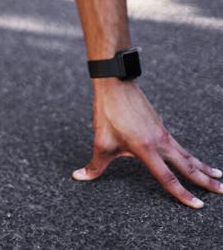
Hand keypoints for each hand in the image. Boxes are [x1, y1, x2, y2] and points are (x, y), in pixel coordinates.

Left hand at [72, 80, 222, 207]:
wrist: (115, 83)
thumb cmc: (108, 112)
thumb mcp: (100, 141)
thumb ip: (94, 165)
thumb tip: (79, 177)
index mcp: (146, 149)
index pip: (168, 178)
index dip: (183, 194)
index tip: (198, 205)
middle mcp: (159, 141)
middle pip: (188, 165)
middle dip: (206, 180)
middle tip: (222, 190)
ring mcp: (162, 131)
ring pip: (186, 153)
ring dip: (202, 166)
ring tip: (218, 176)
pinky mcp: (159, 124)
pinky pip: (178, 144)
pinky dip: (189, 154)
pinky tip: (191, 159)